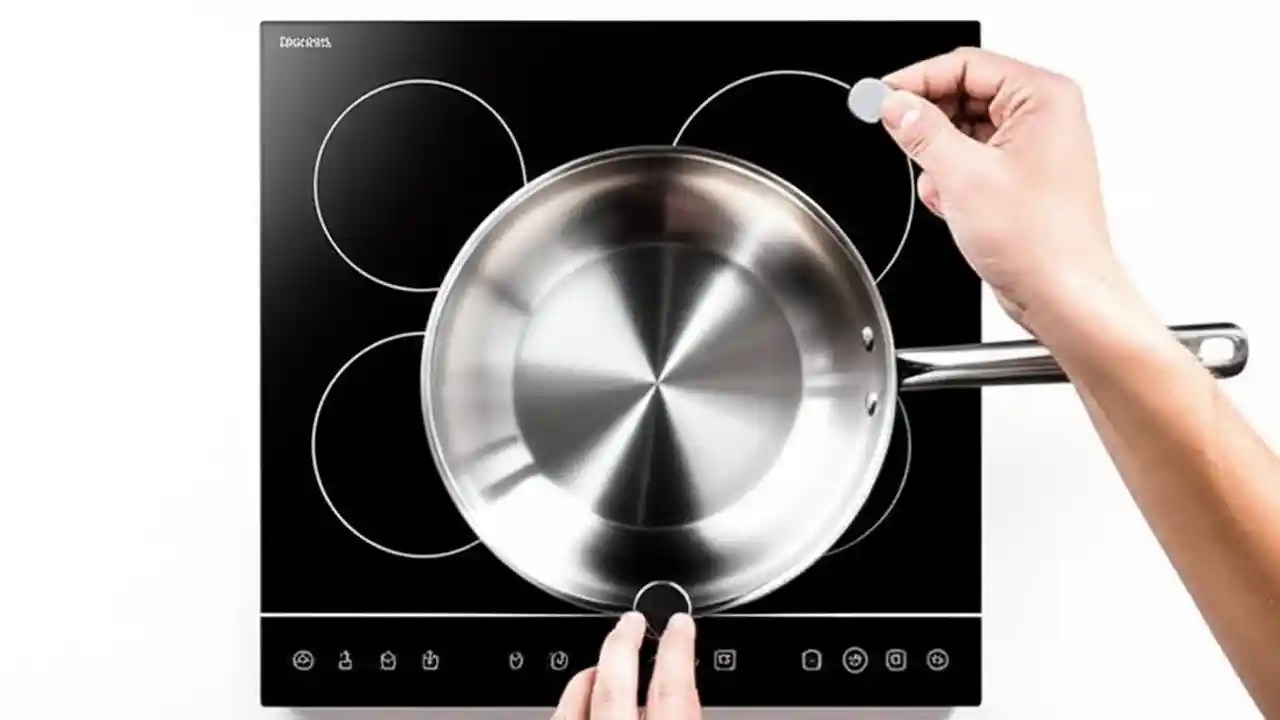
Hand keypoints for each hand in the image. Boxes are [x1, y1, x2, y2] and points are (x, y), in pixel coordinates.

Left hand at [552, 612, 700, 719]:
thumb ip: (688, 715)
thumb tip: (691, 698)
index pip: (672, 692)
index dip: (676, 651)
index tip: (680, 625)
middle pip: (613, 689)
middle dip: (622, 647)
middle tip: (632, 620)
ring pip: (575, 705)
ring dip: (589, 677)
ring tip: (600, 662)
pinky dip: (568, 705)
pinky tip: (575, 703)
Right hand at [879, 48, 1132, 332]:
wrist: (1064, 296)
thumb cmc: (1042, 243)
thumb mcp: (962, 177)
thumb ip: (921, 133)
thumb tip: (896, 107)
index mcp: (1043, 99)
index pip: (966, 66)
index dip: (917, 80)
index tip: (881, 97)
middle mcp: (1044, 118)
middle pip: (964, 95)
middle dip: (928, 124)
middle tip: (896, 137)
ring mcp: (1034, 148)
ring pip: (964, 131)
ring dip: (940, 158)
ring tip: (941, 187)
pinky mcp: (1021, 177)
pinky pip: (973, 160)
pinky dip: (953, 179)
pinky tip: (952, 203)